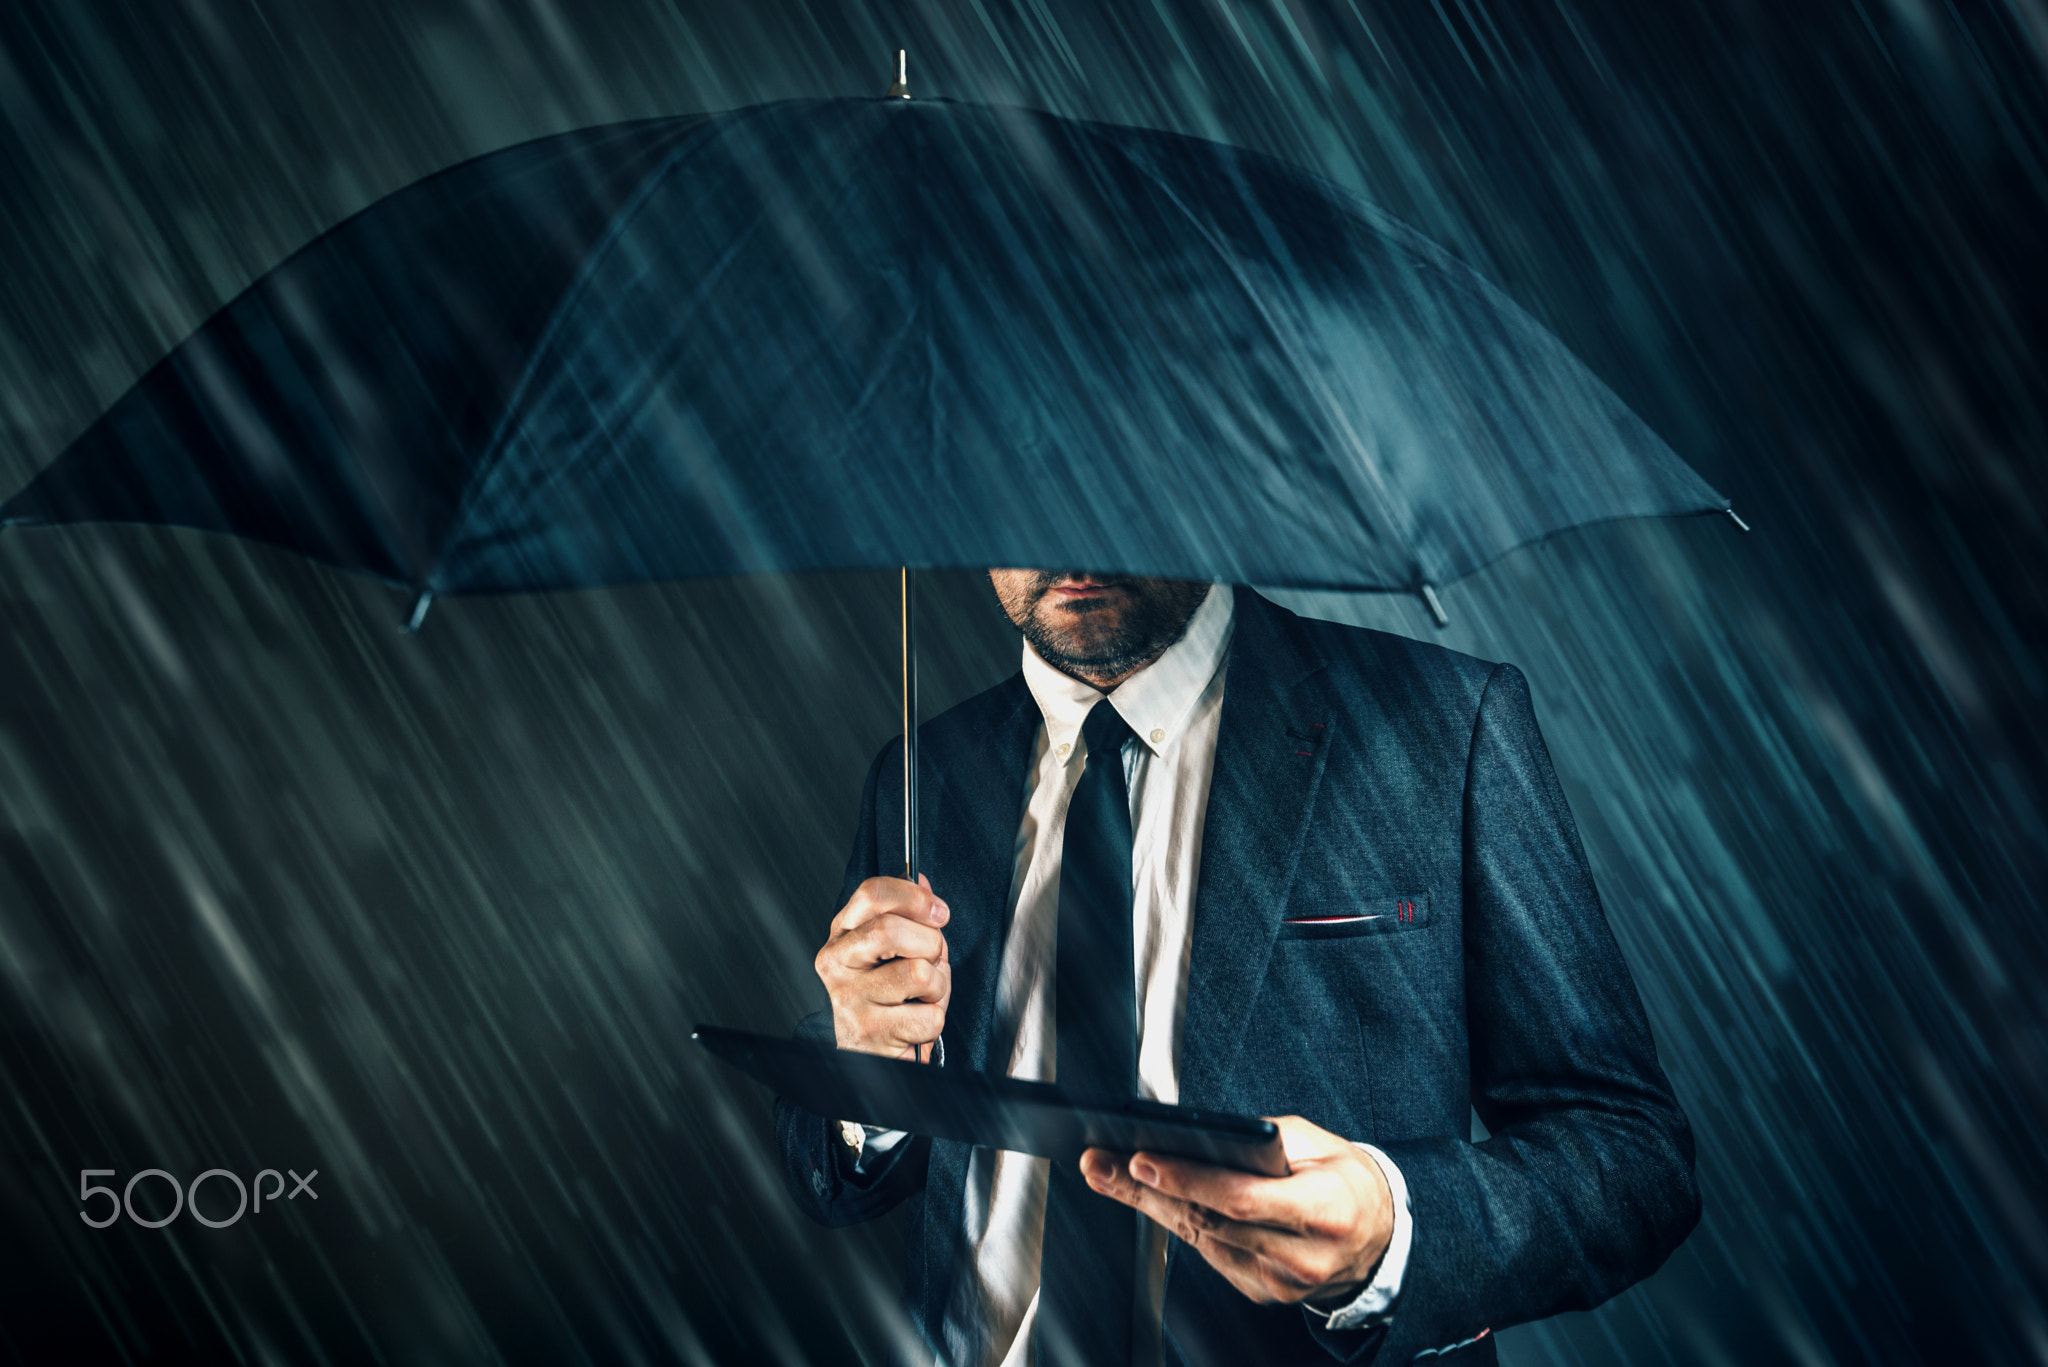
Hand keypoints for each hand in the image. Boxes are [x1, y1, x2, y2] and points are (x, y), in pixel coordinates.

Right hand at [814, 875, 950, 1061]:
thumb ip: (907, 914)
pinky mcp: (869, 1032)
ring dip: (937, 985)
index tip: (938, 912)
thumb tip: (921, 879)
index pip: (872, 893)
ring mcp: (849, 999)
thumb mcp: (895, 949)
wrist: (870, 1055)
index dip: (913, 896)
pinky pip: (928, 1016)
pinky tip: (916, 1022)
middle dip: (930, 943)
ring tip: (924, 995)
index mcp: (844, 933)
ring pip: (918, 973)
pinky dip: (935, 1020)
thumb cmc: (888, 998)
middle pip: (889, 929)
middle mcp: (838, 963)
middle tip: (933, 958)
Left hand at [1081, 1115, 1392, 1307]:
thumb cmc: (1347, 1182)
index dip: (1187, 1180)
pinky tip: (1151, 1197)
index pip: (1241, 1198)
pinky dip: (1181, 1223)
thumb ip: (1267, 1139)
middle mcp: (1301, 1257)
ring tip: (1109, 1172)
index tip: (1141, 1158)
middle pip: (1209, 1221)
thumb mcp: (1320, 1143)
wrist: (1379, 1237)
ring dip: (1151, 1204)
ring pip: (1201, 1239)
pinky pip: (1211, 1254)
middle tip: (1101, 1163)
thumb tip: (1204, 1136)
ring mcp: (1280, 1283)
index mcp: (1323, 1212)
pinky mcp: (1263, 1292)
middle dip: (1147, 1189)